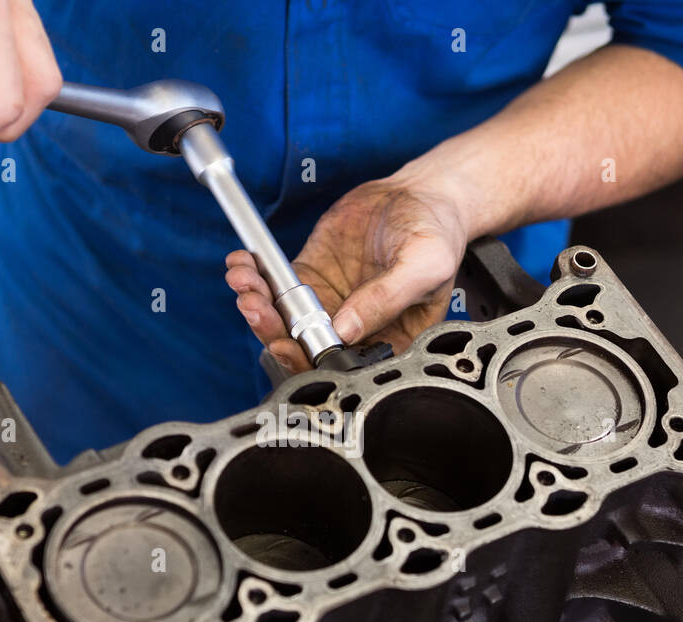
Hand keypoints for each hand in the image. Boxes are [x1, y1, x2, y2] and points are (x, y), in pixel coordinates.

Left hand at [225, 173, 469, 372]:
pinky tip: (244, 262)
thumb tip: (347, 328)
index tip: (286, 343)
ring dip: (256, 303)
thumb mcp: (425, 265)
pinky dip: (255, 275)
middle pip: (302, 347)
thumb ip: (388, 298)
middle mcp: (353, 330)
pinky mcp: (310, 275)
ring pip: (282, 319)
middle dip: (272, 330)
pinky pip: (276, 285)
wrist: (423, 195)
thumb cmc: (438, 234)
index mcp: (387, 341)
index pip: (340, 366)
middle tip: (255, 306)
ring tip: (244, 279)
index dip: (307, 362)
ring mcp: (328, 304)